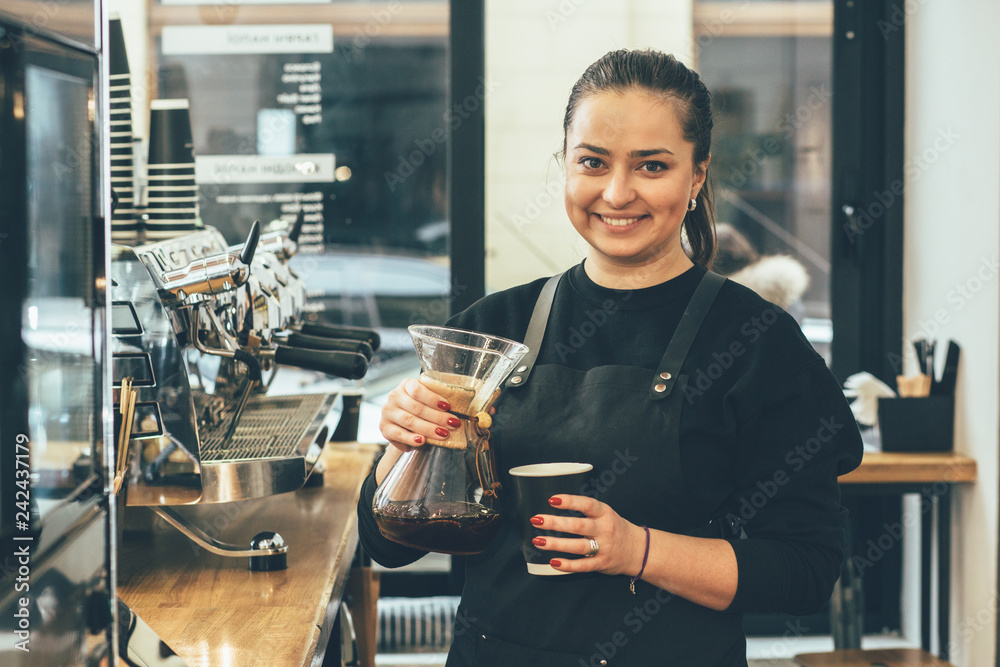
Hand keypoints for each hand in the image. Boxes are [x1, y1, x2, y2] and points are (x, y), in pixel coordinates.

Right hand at [379, 378, 461, 451]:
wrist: (401, 424)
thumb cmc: (419, 409)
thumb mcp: (426, 401)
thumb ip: (437, 403)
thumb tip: (458, 414)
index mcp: (406, 385)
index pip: (417, 389)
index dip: (433, 398)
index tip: (448, 406)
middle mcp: (394, 396)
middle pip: (416, 407)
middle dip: (437, 417)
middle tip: (453, 424)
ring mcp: (387, 412)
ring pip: (409, 421)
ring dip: (428, 429)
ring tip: (443, 434)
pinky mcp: (384, 428)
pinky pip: (398, 434)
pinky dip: (411, 438)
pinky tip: (422, 441)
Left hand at [530, 495, 645, 576]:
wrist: (638, 550)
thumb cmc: (615, 528)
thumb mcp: (605, 513)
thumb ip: (585, 509)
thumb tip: (555, 503)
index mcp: (604, 513)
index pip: (587, 504)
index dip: (570, 501)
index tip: (552, 500)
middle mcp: (604, 529)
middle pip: (578, 526)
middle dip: (555, 523)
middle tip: (537, 520)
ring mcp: (604, 547)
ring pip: (578, 546)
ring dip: (556, 544)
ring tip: (539, 541)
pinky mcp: (602, 563)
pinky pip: (583, 565)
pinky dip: (568, 565)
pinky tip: (553, 562)